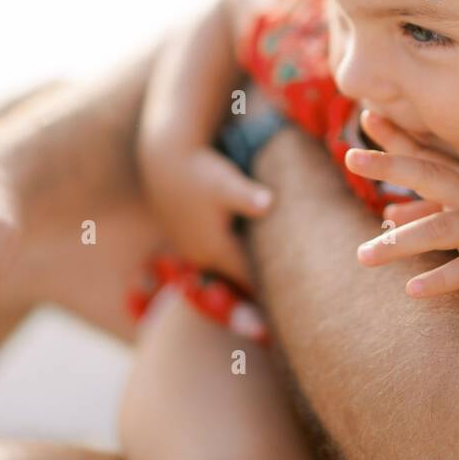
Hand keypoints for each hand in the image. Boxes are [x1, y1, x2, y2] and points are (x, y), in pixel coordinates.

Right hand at [138, 142, 273, 291]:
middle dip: (258, 284)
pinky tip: (243, 252)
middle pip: (237, 278)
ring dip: (243, 271)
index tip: (294, 300)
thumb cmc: (201, 170)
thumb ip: (247, 197)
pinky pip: (214, 255)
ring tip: (267, 286)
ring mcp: (191, 248)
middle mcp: (202, 255)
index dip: (271, 288)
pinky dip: (230, 257)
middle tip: (288, 300)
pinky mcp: (186, 237)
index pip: (249, 280)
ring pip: (224, 267)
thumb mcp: (226, 183)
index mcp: (215, 249)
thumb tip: (269, 203)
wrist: (163, 159)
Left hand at [345, 111, 458, 297]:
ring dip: (401, 241)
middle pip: (431, 174)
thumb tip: (387, 213)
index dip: (396, 137)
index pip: (426, 156)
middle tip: (352, 157)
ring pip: (441, 229)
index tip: (366, 114)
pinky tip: (413, 289)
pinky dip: (441, 279)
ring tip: (364, 255)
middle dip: (392, 164)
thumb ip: (427, 209)